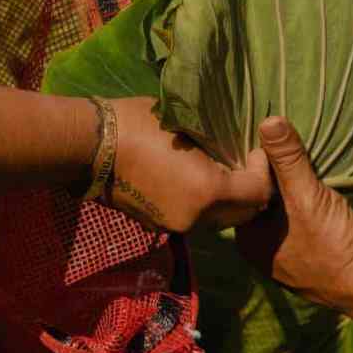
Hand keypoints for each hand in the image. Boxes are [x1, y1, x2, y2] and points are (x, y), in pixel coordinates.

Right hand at [109, 97, 272, 231]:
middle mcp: (196, 218)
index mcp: (208, 191)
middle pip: (242, 213)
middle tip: (244, 163)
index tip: (256, 151)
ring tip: (221, 171)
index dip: (263, 171)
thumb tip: (240, 146)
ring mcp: (175, 226)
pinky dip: (203, 205)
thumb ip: (220, 144)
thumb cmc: (139, 124)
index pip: (258, 193)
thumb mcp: (189, 124)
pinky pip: (195, 220)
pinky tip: (195, 181)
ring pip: (219, 220)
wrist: (89, 147)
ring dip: (227, 200)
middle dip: (250, 190)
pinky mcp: (158, 228)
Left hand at [236, 117, 352, 322]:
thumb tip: (268, 120)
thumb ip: (288, 159)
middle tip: (294, 154)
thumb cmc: (333, 243)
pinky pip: (305, 227)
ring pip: (287, 215)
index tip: (275, 147)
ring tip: (311, 172)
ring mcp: (290, 261)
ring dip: (299, 195)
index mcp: (249, 242)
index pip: (245, 194)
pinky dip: (312, 211)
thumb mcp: (307, 195)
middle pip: (266, 204)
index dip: (258, 169)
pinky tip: (325, 198)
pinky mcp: (315, 261)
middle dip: (279, 181)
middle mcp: (264, 254)